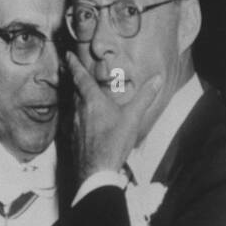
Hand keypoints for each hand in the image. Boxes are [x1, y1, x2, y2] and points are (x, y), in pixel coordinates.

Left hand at [66, 52, 162, 179]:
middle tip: (70, 70)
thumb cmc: (114, 141)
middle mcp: (79, 110)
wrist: (97, 170)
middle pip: (74, 90)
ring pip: (73, 105)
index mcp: (93, 101)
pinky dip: (77, 115)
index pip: (81, 78)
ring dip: (75, 97)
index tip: (67, 55)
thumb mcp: (133, 117)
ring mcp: (74, 125)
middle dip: (72, 79)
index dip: (74, 65)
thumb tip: (158, 78)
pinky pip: (73, 121)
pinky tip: (84, 121)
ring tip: (80, 94)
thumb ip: (145, 97)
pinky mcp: (73, 137)